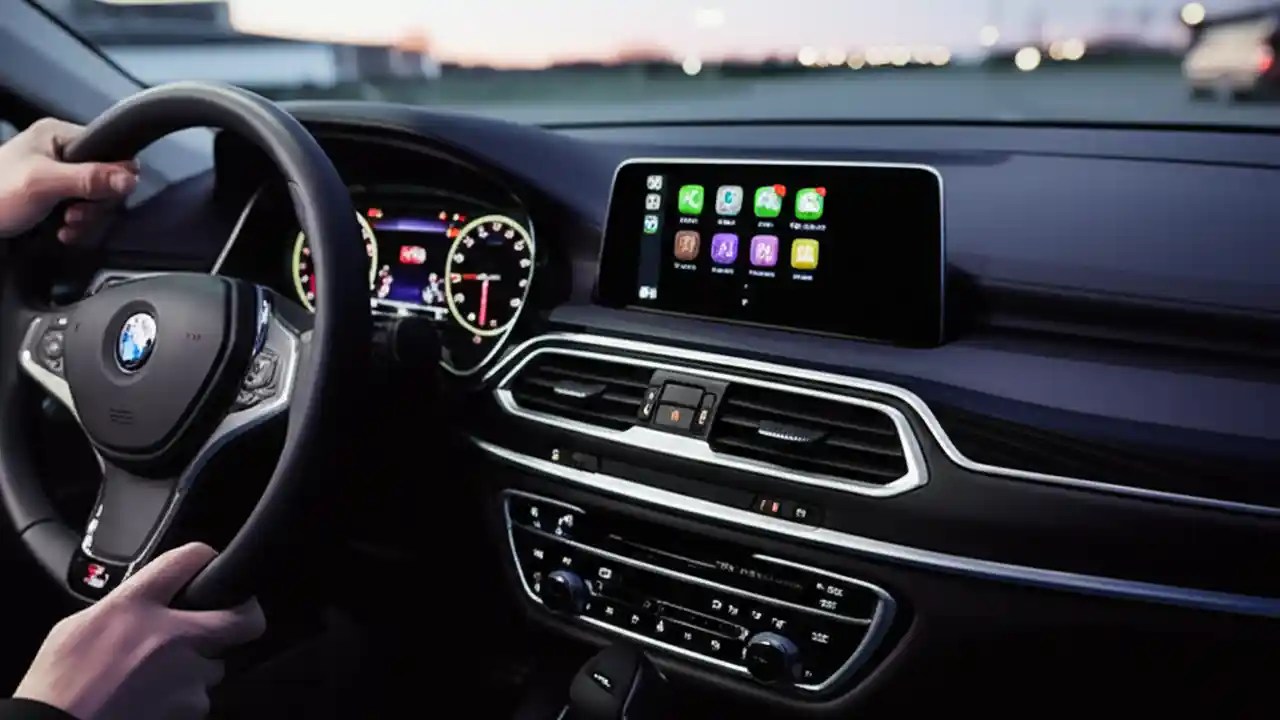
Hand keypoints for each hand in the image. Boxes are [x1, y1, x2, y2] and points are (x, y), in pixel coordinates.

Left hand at [0, 118, 138, 242]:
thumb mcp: (44, 183)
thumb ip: (89, 178)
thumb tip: (132, 178)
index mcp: (58, 135)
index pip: (109, 152)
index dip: (113, 178)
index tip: (98, 198)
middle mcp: (60, 153)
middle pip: (105, 180)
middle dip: (94, 205)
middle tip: (75, 215)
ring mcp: (56, 177)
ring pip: (93, 200)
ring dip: (85, 219)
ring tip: (66, 226)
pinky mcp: (51, 199)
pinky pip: (80, 212)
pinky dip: (76, 227)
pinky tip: (62, 232)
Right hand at [13, 544, 266, 719]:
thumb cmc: (57, 687)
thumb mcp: (77, 627)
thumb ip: (120, 608)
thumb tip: (140, 604)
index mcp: (134, 606)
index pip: (187, 560)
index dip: (202, 557)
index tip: (205, 563)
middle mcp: (170, 637)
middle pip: (241, 617)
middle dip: (243, 614)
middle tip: (234, 617)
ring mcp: (185, 677)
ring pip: (215, 667)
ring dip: (196, 670)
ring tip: (157, 679)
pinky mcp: (189, 709)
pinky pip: (199, 698)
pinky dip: (182, 699)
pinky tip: (152, 701)